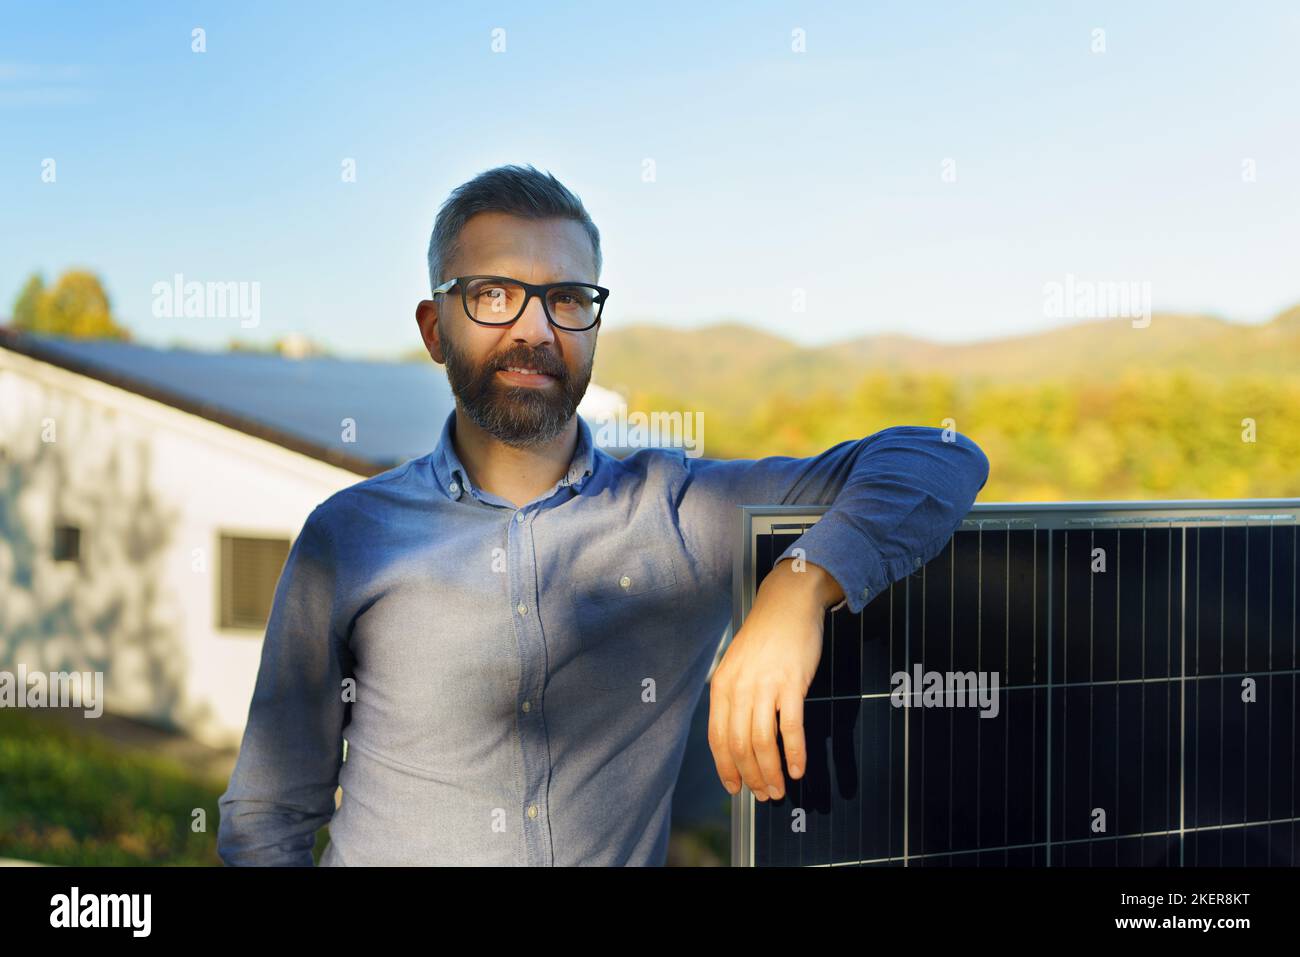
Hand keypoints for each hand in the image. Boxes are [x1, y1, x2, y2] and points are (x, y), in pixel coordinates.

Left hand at [707, 559, 840, 800]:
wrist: (787, 603)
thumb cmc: (765, 636)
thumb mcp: (738, 665)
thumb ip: (735, 697)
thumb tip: (738, 736)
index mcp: (721, 686)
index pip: (718, 738)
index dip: (726, 768)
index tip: (734, 788)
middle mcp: (739, 688)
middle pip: (740, 745)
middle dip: (751, 776)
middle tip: (763, 795)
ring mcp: (765, 686)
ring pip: (763, 742)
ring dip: (771, 772)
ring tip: (779, 789)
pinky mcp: (791, 684)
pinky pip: (790, 728)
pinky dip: (794, 753)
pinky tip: (798, 769)